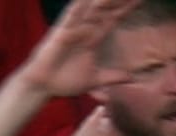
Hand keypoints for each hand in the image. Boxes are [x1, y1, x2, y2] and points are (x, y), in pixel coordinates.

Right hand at [19, 0, 139, 97]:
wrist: (45, 87)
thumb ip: (113, 76)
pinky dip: (77, 8)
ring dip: (101, 0)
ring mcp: (72, 29)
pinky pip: (70, 18)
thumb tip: (131, 78)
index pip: (113, 18)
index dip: (125, 7)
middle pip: (104, 9)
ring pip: (89, 9)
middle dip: (117, 0)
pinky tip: (84, 1)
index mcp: (93, 37)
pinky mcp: (60, 33)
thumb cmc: (66, 80)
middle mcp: (84, 29)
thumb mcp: (96, 79)